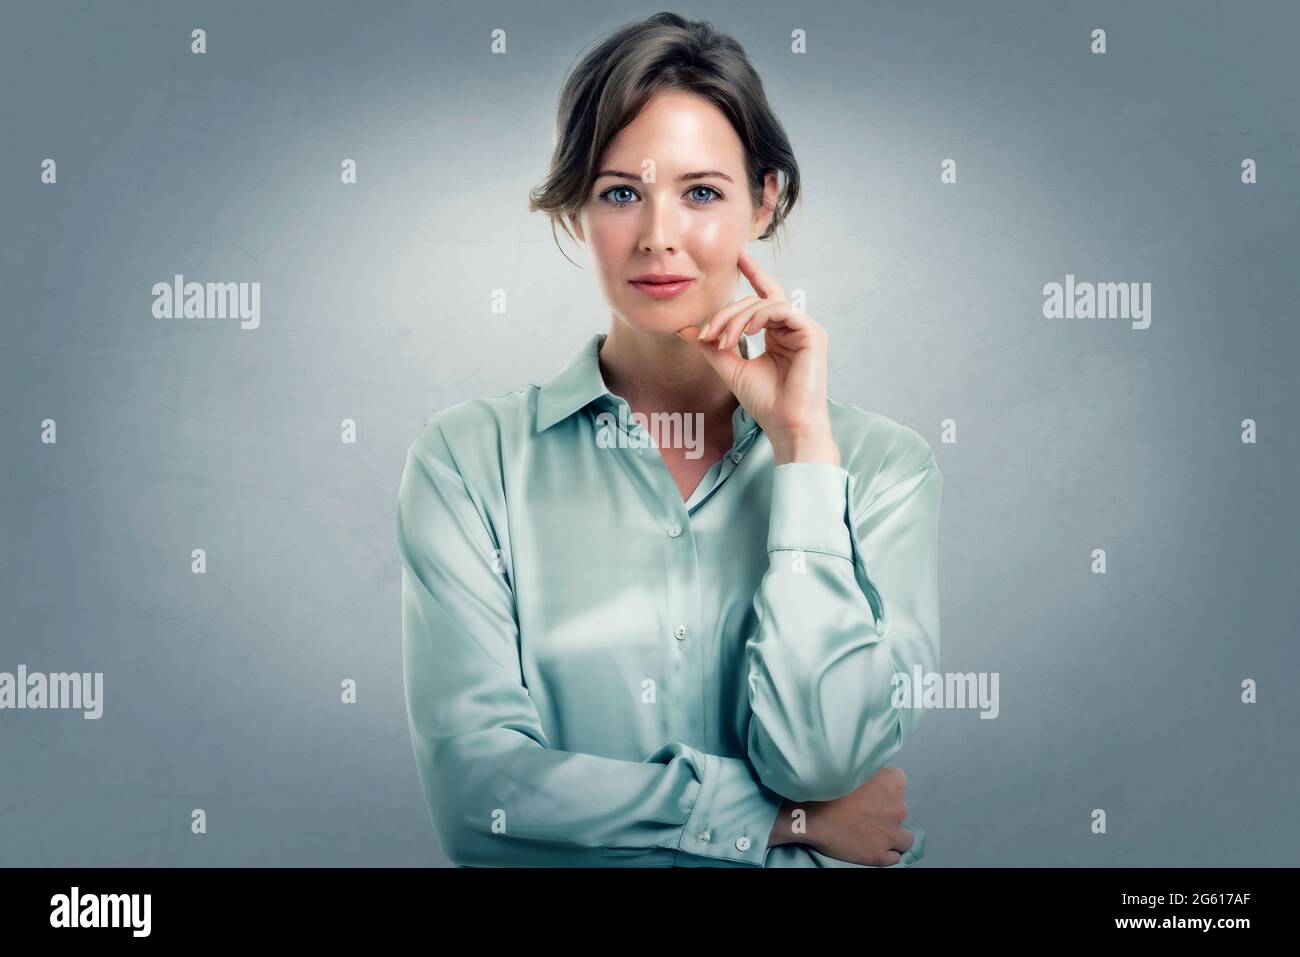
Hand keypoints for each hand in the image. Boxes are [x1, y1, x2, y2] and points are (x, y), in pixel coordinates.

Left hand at [676, 248, 839, 465]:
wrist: (786, 425)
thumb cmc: (765, 402)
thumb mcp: (731, 367)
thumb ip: (711, 346)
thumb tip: (686, 329)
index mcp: (777, 334)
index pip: (764, 296)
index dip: (753, 272)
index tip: (737, 255)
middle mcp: (792, 327)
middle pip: (757, 300)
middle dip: (727, 313)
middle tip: (707, 333)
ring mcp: (804, 329)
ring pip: (766, 303)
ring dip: (739, 318)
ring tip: (724, 341)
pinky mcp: (813, 333)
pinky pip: (781, 310)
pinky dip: (759, 317)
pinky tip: (746, 333)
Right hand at [768, 766, 914, 866]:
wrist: (808, 815)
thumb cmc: (827, 788)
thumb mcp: (851, 767)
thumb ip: (869, 770)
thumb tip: (873, 773)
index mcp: (893, 782)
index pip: (898, 782)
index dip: (883, 787)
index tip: (869, 791)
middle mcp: (898, 808)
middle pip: (899, 808)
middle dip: (885, 810)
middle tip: (864, 811)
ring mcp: (891, 834)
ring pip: (904, 838)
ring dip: (892, 835)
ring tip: (872, 833)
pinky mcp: (881, 856)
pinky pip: (894, 857)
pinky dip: (885, 852)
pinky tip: (870, 846)